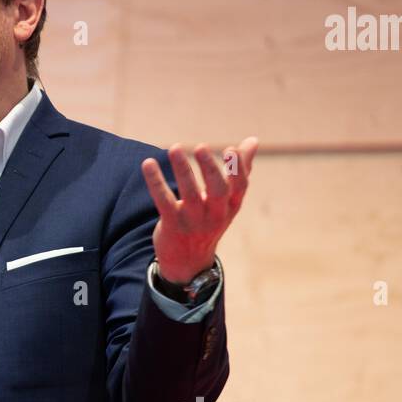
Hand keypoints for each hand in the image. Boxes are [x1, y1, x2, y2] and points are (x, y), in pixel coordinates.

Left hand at [140, 137, 257, 284]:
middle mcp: (215, 214)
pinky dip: (155, 182)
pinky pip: (164, 201)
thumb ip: (239, 170)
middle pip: (217, 191)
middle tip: (201, 146)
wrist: (189, 261)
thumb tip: (253, 140)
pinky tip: (148, 163)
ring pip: (189, 195)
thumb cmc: (210, 219)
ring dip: (182, 170)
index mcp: (231, 205)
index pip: (240, 187)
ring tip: (175, 148)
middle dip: (210, 169)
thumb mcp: (228, 200)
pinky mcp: (172, 224)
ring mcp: (193, 221)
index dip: (237, 169)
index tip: (231, 149)